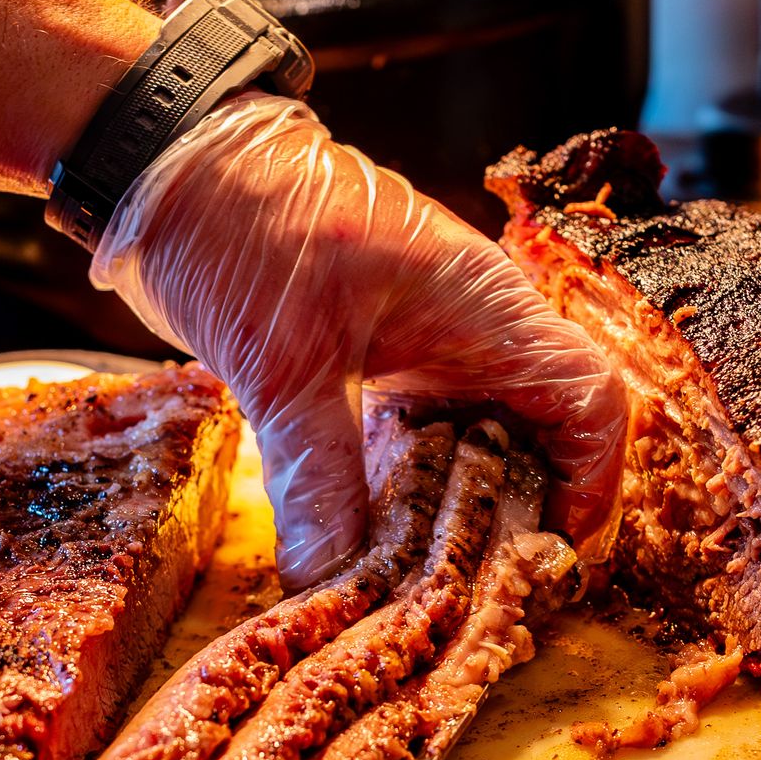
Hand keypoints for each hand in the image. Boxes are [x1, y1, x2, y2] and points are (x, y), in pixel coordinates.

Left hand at [90, 91, 627, 587]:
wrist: (168, 169)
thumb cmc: (242, 223)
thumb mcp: (282, 360)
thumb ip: (315, 474)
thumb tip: (330, 576)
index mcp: (485, 310)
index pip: (590, 400)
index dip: (592, 482)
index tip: (552, 550)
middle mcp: (472, 332)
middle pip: (542, 439)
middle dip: (520, 518)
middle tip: (475, 590)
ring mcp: (425, 349)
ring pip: (477, 448)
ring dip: (457, 515)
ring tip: (422, 583)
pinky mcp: (375, 366)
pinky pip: (415, 444)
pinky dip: (401, 497)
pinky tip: (369, 546)